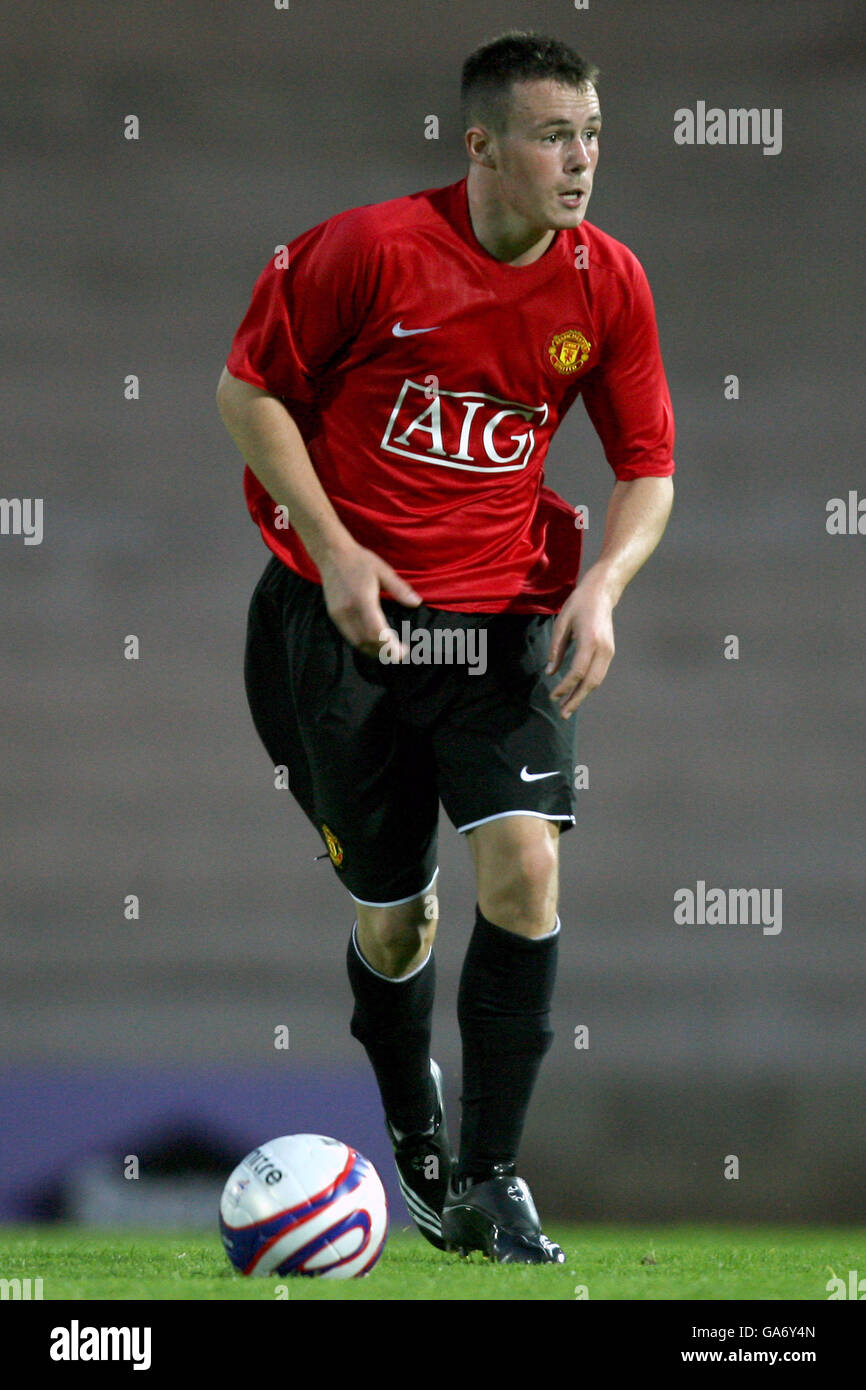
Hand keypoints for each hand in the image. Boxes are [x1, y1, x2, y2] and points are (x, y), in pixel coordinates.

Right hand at [318, 541, 421, 658]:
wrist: (332, 554)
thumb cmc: (360, 561)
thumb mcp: (383, 571)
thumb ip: (400, 589)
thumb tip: (416, 603)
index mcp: (362, 600)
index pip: (375, 632)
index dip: (389, 646)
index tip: (403, 651)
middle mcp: (348, 611)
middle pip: (366, 642)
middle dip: (384, 652)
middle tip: (400, 654)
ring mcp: (339, 615)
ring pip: (357, 643)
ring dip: (373, 650)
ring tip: (389, 651)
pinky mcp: (334, 616)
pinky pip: (349, 637)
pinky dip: (363, 643)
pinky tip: (374, 642)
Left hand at [545, 569, 615, 716]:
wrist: (602, 593)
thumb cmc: (578, 605)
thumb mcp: (561, 624)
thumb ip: (556, 649)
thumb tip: (550, 672)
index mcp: (589, 641)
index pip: (577, 672)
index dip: (565, 686)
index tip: (553, 695)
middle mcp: (602, 649)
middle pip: (590, 682)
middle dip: (576, 699)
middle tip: (563, 713)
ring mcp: (609, 651)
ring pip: (597, 680)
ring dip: (582, 695)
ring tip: (569, 707)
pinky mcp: (609, 652)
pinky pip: (599, 674)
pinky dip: (588, 685)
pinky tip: (577, 692)